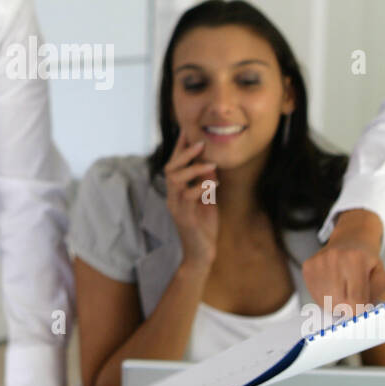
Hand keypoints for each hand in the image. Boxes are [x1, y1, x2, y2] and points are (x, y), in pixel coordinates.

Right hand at [162, 128, 218, 269]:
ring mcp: (176, 207)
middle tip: (200, 143)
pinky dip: (202, 187)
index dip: (179, 148)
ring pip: (176, 180)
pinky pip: (188, 196)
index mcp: (176, 192)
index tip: (187, 131)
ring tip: (211, 165)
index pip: (174, 165)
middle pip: (170, 169)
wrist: (201, 254)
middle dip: (184, 154)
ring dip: (194, 169)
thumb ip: (206, 184)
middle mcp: (172, 197)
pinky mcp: (184, 217)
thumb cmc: (204, 227)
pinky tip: (214, 185)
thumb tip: (211, 164)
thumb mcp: (208, 201)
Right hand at [302, 209, 384, 313]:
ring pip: (325, 302)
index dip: (360, 310)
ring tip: (344, 293)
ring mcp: (318, 262)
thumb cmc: (367, 261)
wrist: (351, 239)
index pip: (356, 299)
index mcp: (356, 259)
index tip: (362, 310)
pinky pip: (314, 295)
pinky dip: (324, 298)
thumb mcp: (380, 275)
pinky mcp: (308, 267)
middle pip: (338, 303)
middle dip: (348, 308)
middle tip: (354, 301)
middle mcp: (334, 258)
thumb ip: (376, 295)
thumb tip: (362, 312)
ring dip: (335, 304)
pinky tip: (333, 288)